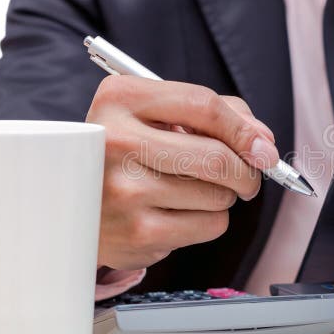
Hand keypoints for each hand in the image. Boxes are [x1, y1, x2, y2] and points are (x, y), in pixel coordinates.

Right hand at [86, 75, 278, 269]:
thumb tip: (264, 143)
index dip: (245, 130)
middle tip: (247, 177)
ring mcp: (124, 191)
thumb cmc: (126, 154)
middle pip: (217, 157)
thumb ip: (215, 115)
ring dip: (222, 196)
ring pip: (219, 196)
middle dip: (247, 171)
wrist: (68, 204)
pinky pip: (208, 226)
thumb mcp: (155, 116)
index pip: (204, 106)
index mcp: (122, 99)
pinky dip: (206, 221)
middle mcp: (117, 141)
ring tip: (191, 191)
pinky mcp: (136, 234)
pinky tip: (176, 213)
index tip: (264, 148)